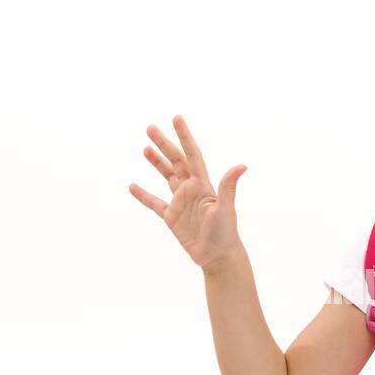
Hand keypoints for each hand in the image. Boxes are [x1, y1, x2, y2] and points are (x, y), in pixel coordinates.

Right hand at [129, 115, 247, 273]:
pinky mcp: (171, 217)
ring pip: (166, 176)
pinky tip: (132, 186)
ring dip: (156, 162)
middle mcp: (191, 189)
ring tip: (145, 148)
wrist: (218, 256)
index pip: (192, 155)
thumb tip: (242, 166)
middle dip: (163, 144)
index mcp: (203, 184)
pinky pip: (154, 203)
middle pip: (175, 161)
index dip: (184, 137)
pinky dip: (143, 195)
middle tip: (150, 128)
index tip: (176, 119)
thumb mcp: (225, 208)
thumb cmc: (225, 233)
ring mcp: (180, 202)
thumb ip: (228, 186)